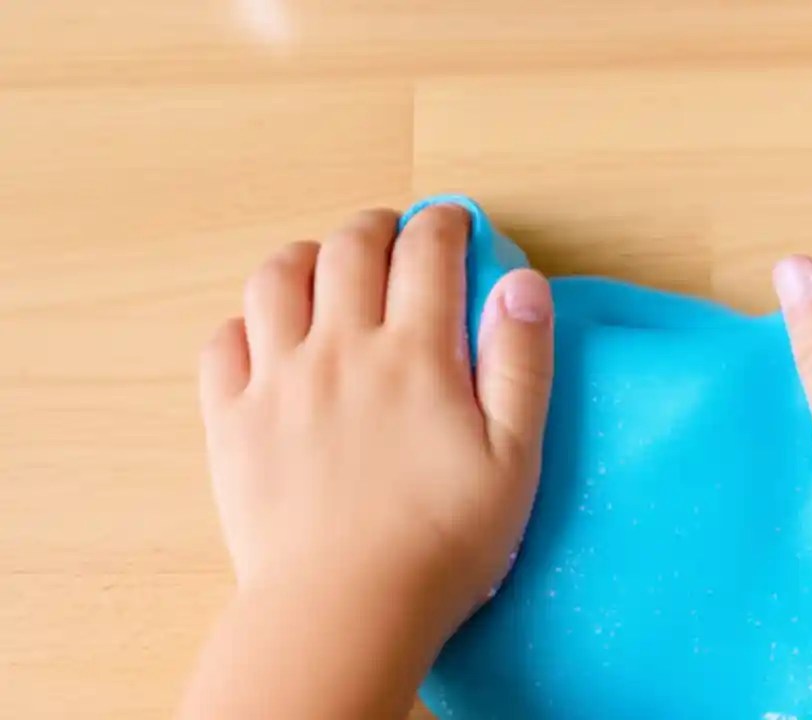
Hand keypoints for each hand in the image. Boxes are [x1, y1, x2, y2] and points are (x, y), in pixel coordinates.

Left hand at [184, 204, 552, 718]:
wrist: (346, 609)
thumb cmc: (444, 541)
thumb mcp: (515, 456)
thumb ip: (522, 362)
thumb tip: (523, 284)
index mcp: (415, 353)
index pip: (428, 251)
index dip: (445, 223)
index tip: (455, 223)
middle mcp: (341, 348)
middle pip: (350, 248)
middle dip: (377, 226)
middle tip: (394, 235)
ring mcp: (278, 380)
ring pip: (276, 277)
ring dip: (306, 256)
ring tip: (327, 270)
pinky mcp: (232, 420)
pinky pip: (224, 341)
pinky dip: (247, 321)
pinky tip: (269, 336)